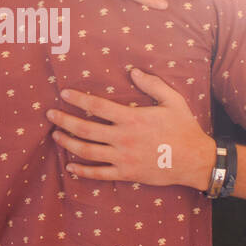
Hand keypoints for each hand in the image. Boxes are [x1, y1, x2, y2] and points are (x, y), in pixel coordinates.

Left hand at [46, 67, 213, 189]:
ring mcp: (123, 158)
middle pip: (85, 129)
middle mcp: (123, 138)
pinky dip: (83, 171)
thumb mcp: (172, 100)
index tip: (64, 94)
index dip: (78, 99)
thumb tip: (133, 71)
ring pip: (87, 151)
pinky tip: (70, 168)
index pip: (97, 106)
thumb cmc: (184, 128)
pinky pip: (99, 174)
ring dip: (68, 143)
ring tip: (55, 136)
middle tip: (50, 115)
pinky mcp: (126, 174)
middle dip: (64, 121)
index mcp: (131, 119)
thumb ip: (152, 84)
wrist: (195, 160)